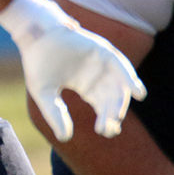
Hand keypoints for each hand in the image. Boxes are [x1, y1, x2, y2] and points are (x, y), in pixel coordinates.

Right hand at [0, 0, 145, 140]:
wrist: (35, 36)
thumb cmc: (38, 63)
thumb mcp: (45, 94)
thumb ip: (56, 115)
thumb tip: (66, 138)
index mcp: (86, 85)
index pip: (102, 106)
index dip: (105, 119)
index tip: (105, 132)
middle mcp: (97, 74)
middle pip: (112, 98)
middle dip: (112, 114)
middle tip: (109, 129)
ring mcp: (101, 62)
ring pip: (119, 85)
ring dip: (121, 100)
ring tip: (117, 116)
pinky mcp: (102, 51)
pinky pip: (121, 66)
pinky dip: (130, 78)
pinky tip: (138, 93)